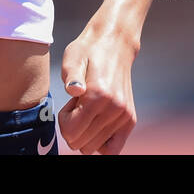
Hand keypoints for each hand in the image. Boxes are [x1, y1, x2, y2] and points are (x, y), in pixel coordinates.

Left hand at [57, 26, 138, 153]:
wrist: (114, 44)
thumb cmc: (87, 51)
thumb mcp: (72, 57)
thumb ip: (71, 76)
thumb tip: (74, 90)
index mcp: (98, 95)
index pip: (71, 132)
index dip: (63, 121)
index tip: (69, 104)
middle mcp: (115, 109)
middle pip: (81, 144)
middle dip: (73, 128)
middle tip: (77, 106)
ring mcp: (124, 116)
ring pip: (94, 148)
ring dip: (86, 132)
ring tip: (87, 110)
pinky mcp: (130, 120)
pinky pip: (113, 149)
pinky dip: (100, 142)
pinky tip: (95, 125)